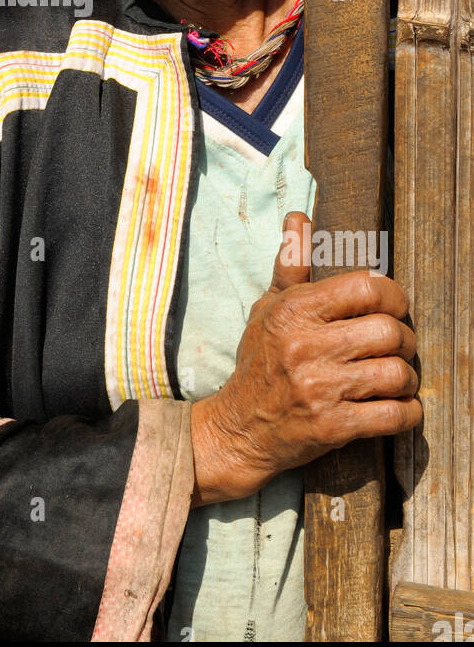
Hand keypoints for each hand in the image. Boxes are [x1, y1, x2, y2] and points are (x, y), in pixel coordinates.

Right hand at [189, 212, 421, 504]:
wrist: (239, 428)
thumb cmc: (260, 362)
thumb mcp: (268, 308)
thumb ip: (291, 264)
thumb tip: (299, 217)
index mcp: (294, 311)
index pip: (365, 288)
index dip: (394, 296)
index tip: (394, 308)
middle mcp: (305, 347)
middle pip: (389, 332)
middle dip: (405, 340)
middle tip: (399, 347)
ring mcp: (319, 389)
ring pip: (396, 374)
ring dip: (408, 378)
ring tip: (398, 379)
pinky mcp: (332, 428)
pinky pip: (393, 416)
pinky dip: (407, 412)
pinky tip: (399, 407)